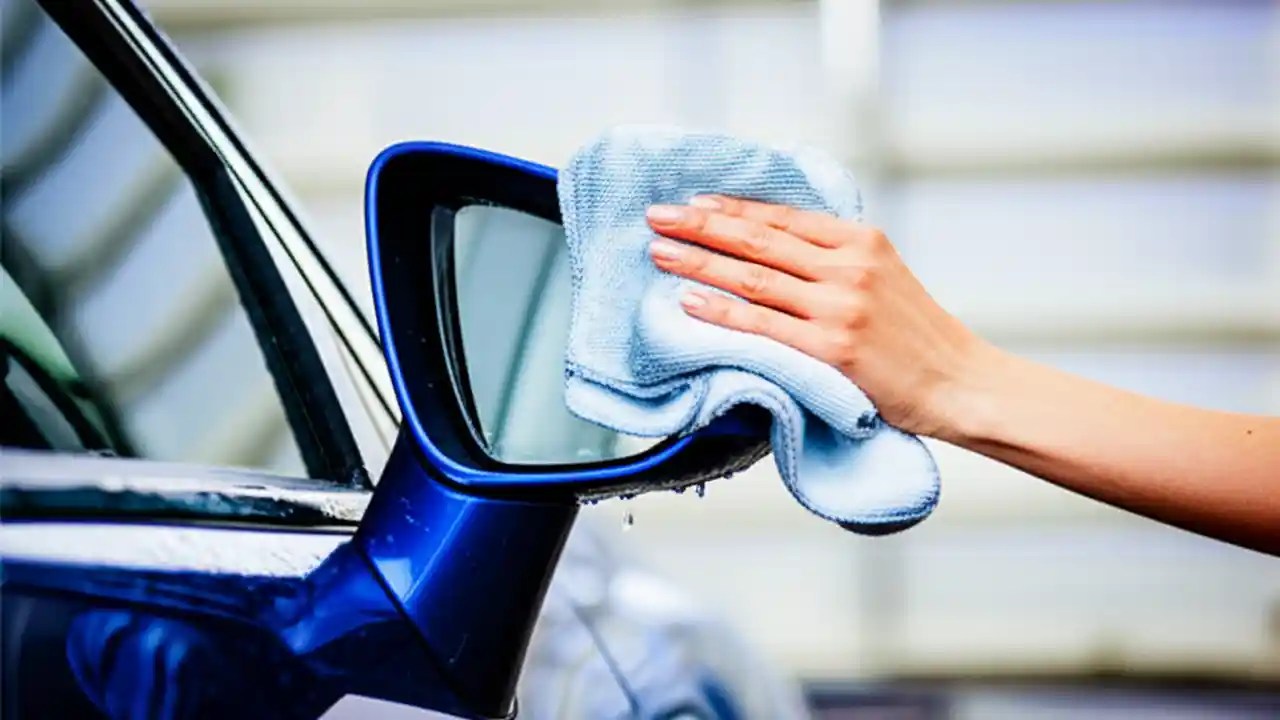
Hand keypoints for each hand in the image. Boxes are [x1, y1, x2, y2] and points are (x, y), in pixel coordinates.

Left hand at [646, 195, 987, 439]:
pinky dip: (722, 311)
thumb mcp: (884, 274)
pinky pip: (763, 325)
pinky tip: (689, 302)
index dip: (730, 208)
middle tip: (655, 216)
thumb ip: (835, 256)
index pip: (781, 217)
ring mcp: (841, 308)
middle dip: (700, 226)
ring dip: (699, 263)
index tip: (690, 202)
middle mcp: (849, 267)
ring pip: (753, 277)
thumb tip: (771, 242)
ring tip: (659, 253)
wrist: (958, 382)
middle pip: (758, 240)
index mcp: (861, 241)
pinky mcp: (833, 349)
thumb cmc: (915, 335)